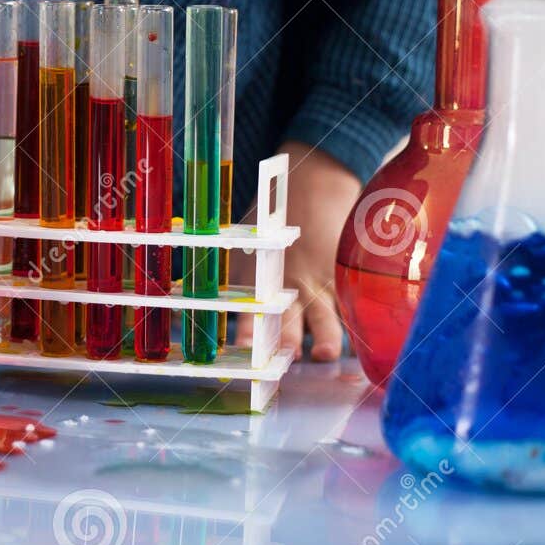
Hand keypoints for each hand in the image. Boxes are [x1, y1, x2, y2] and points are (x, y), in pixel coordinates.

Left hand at [236, 141, 354, 360]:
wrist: (314, 186)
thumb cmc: (271, 222)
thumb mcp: (244, 244)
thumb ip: (232, 279)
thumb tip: (179, 290)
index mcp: (259, 277)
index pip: (251, 311)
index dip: (247, 333)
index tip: (242, 353)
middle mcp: (288, 283)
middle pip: (287, 318)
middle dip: (285, 340)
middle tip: (285, 358)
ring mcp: (319, 282)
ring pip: (324, 318)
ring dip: (323, 338)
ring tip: (323, 354)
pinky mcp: (344, 280)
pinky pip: (351, 311)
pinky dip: (357, 333)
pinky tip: (364, 354)